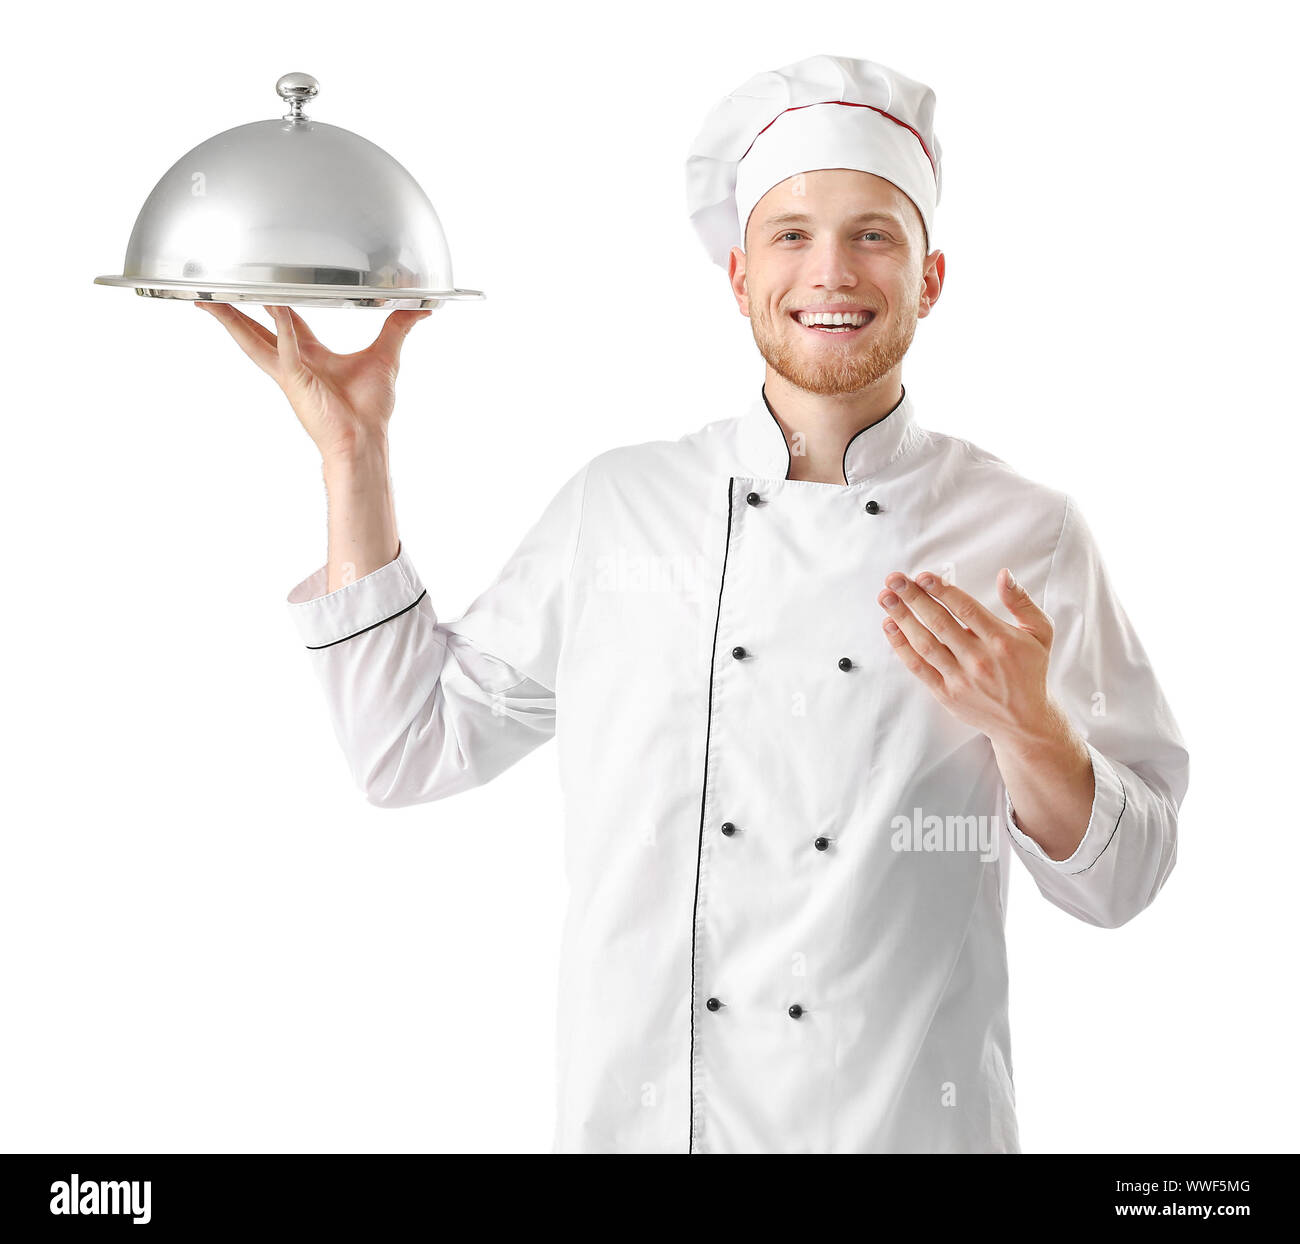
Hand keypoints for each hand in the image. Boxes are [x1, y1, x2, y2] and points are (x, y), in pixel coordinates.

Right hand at [194, 302, 431, 461]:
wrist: (367, 440)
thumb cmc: (371, 409)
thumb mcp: (386, 356)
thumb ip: (398, 328)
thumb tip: (419, 310)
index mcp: (310, 356)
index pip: (285, 323)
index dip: (271, 304)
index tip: (259, 287)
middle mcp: (294, 363)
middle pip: (254, 331)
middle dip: (231, 312)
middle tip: (208, 293)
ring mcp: (290, 373)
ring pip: (253, 340)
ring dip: (231, 320)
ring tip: (209, 300)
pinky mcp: (296, 381)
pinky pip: (285, 349)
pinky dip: (282, 328)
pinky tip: (275, 307)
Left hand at [876, 567, 1058, 747]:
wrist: (1025, 721)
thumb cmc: (1030, 672)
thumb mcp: (1040, 633)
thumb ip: (1021, 602)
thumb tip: (1004, 575)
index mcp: (1001, 640)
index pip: (964, 609)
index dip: (941, 590)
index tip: (922, 576)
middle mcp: (979, 659)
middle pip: (938, 622)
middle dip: (913, 598)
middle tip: (894, 580)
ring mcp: (960, 678)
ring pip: (924, 643)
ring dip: (902, 618)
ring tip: (885, 598)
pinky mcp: (946, 694)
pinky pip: (918, 667)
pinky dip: (901, 646)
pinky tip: (890, 626)